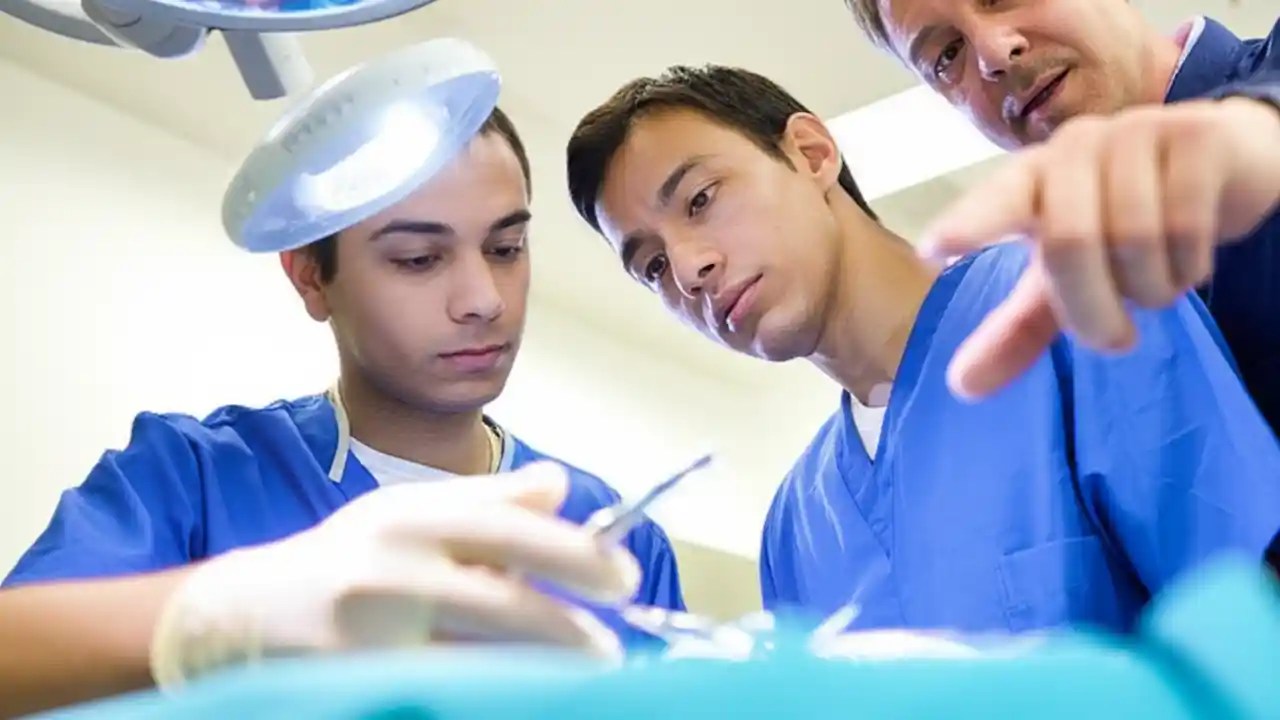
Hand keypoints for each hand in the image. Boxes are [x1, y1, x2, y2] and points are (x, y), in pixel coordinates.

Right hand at [149, 462, 639, 686]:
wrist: (238, 614)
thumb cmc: (344, 561)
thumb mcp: (408, 513)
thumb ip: (487, 499)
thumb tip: (561, 484)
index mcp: (411, 516)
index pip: (507, 529)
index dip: (573, 555)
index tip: (623, 579)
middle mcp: (389, 567)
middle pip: (498, 603)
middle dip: (565, 630)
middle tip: (610, 649)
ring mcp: (366, 631)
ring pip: (474, 659)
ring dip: (535, 669)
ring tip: (579, 674)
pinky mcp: (351, 679)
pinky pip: (439, 688)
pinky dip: (485, 692)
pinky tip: (516, 692)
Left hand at [921, 97, 1279, 398]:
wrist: (1222, 162)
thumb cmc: (1125, 221)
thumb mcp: (1066, 280)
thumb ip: (1016, 329)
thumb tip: (962, 386)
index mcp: (1029, 180)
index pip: (994, 201)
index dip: (968, 225)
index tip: (932, 250)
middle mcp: (1074, 149)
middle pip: (1070, 242)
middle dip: (1092, 309)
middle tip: (1113, 340)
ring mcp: (1134, 133)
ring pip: (1135, 237)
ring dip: (1150, 288)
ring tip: (1156, 284)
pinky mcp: (1195, 137)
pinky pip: (1186, 225)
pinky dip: (1189, 266)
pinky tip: (1190, 262)